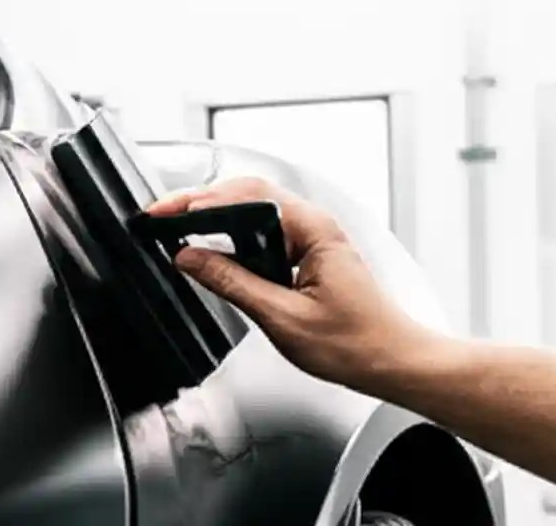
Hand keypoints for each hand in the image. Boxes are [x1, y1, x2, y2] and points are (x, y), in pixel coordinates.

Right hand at [147, 177, 445, 394]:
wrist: (393, 360)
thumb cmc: (356, 343)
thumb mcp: (282, 317)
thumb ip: (232, 283)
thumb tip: (191, 258)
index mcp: (313, 229)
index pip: (246, 196)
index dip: (201, 201)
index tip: (168, 213)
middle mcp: (314, 224)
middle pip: (247, 194)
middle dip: (200, 201)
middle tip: (162, 215)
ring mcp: (311, 237)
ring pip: (253, 211)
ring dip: (216, 216)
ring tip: (178, 227)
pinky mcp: (307, 253)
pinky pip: (264, 232)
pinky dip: (233, 235)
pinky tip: (212, 246)